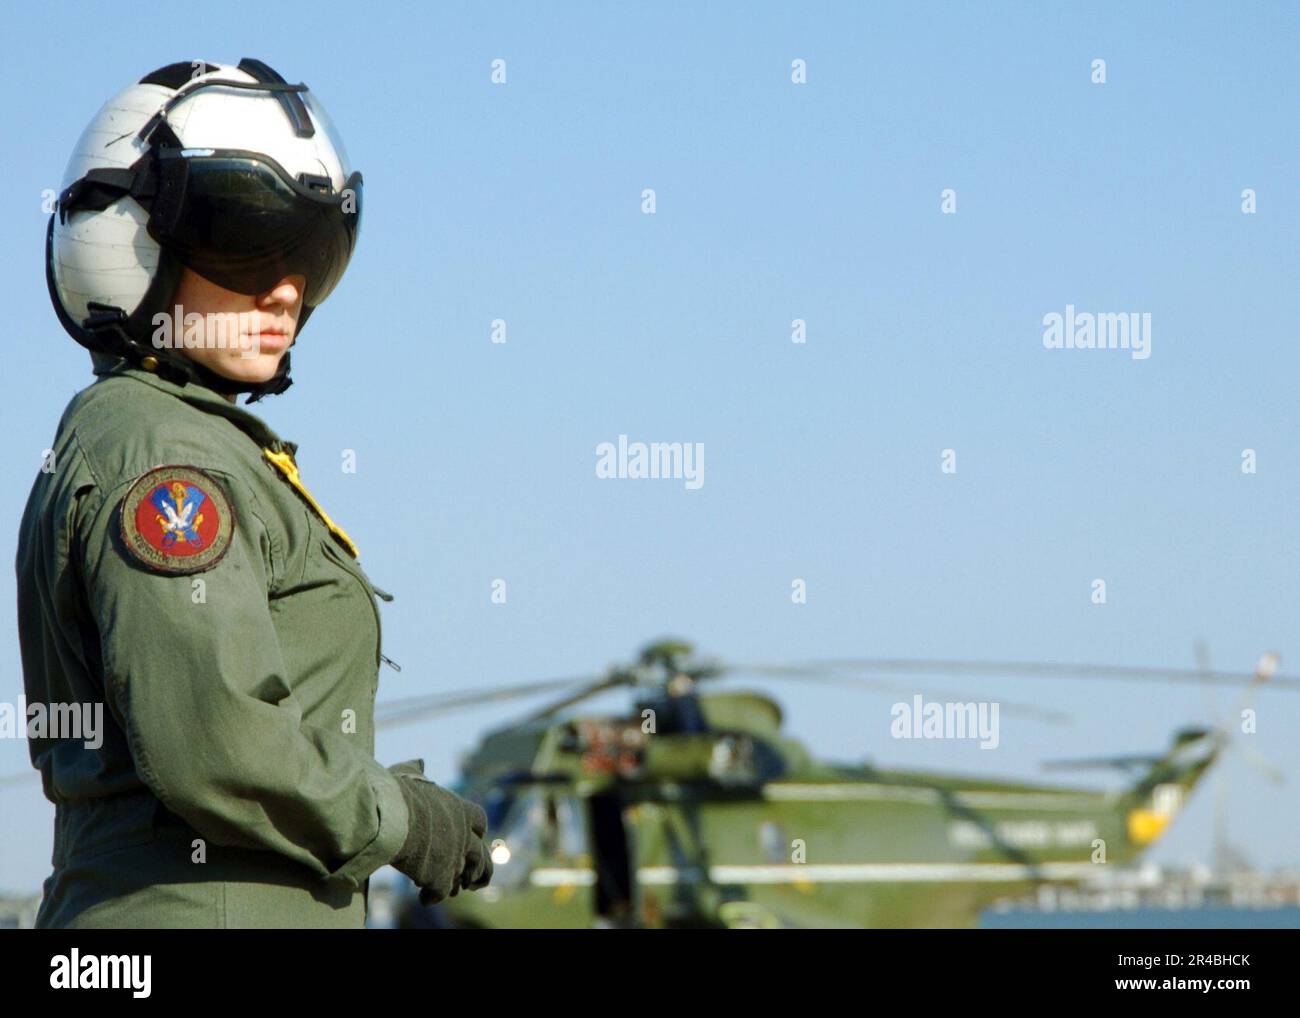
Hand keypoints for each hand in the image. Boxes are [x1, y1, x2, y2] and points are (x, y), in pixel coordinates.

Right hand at [387, 759, 493, 904]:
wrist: (390, 819)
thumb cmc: (396, 794)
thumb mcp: (409, 776)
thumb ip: (416, 771)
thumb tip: (420, 761)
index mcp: (460, 809)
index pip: (480, 821)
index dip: (476, 831)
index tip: (472, 838)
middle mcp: (464, 834)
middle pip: (482, 854)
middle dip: (477, 866)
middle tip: (471, 877)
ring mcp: (455, 857)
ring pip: (467, 876)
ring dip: (459, 884)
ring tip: (451, 891)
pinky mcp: (440, 877)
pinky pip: (441, 893)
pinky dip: (433, 897)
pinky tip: (424, 898)